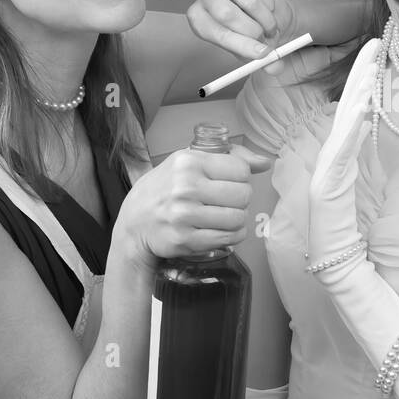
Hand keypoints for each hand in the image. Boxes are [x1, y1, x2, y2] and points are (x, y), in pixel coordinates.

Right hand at [116, 144, 270, 270]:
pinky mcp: (186, 240)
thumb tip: (265, 163)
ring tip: (223, 217)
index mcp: (189, 162)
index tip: (228, 183)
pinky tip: (221, 230)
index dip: (240, 178)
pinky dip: (232, 236)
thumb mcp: (190, 162)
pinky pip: (229, 238)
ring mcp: (185, 215)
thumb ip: (231, 158)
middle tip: (226, 202)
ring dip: (236, 220)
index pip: (241, 170)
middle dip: (240, 200)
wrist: (133, 223)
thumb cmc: (165, 189)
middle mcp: (186, 187)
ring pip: (239, 219)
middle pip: (243, 195)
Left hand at [187, 0, 299, 73]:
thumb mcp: (254, 54)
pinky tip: (268, 9)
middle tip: (268, 40)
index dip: (240, 44)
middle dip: (252, 31)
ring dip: (266, 19)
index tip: (262, 54)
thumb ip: (264, 63)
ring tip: (269, 27)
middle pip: (226, 13)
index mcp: (200, 21)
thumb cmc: (252, 36)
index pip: (214, 32)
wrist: (266, 16)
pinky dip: (270, 3)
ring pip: (249, 1)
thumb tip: (273, 67)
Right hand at [306, 38, 381, 281]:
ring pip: (343, 126)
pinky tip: (362, 106)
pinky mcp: (326, 189)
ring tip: (370, 66)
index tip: (373, 57)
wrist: (337, 272)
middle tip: (374, 45)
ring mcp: (326, 175)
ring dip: (357, 94)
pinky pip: (341, 151)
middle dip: (359, 77)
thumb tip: (366, 128)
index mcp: (339, 160)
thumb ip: (358, 159)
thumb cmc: (352, 238)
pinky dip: (350, 127)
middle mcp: (330, 163)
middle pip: (345, 111)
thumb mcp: (360, 189)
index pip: (350, 114)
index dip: (359, 84)